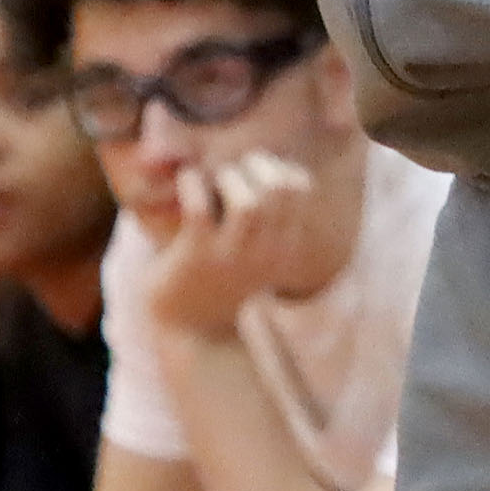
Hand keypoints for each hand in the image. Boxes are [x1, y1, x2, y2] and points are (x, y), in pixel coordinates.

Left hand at [144, 150, 342, 342]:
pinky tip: (188, 186)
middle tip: (233, 174)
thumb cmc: (220, 277)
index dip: (277, 165)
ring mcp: (231, 255)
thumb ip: (264, 214)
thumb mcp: (254, 249)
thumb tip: (262, 159)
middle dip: (256, 165)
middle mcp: (265, 251)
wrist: (191, 331)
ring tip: (213, 183)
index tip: (254, 174)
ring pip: (249, 203)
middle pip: (281, 189)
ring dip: (229, 179)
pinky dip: (192, 185)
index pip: (302, 186)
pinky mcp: (196, 257)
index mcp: (284, 244)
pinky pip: (199, 210)